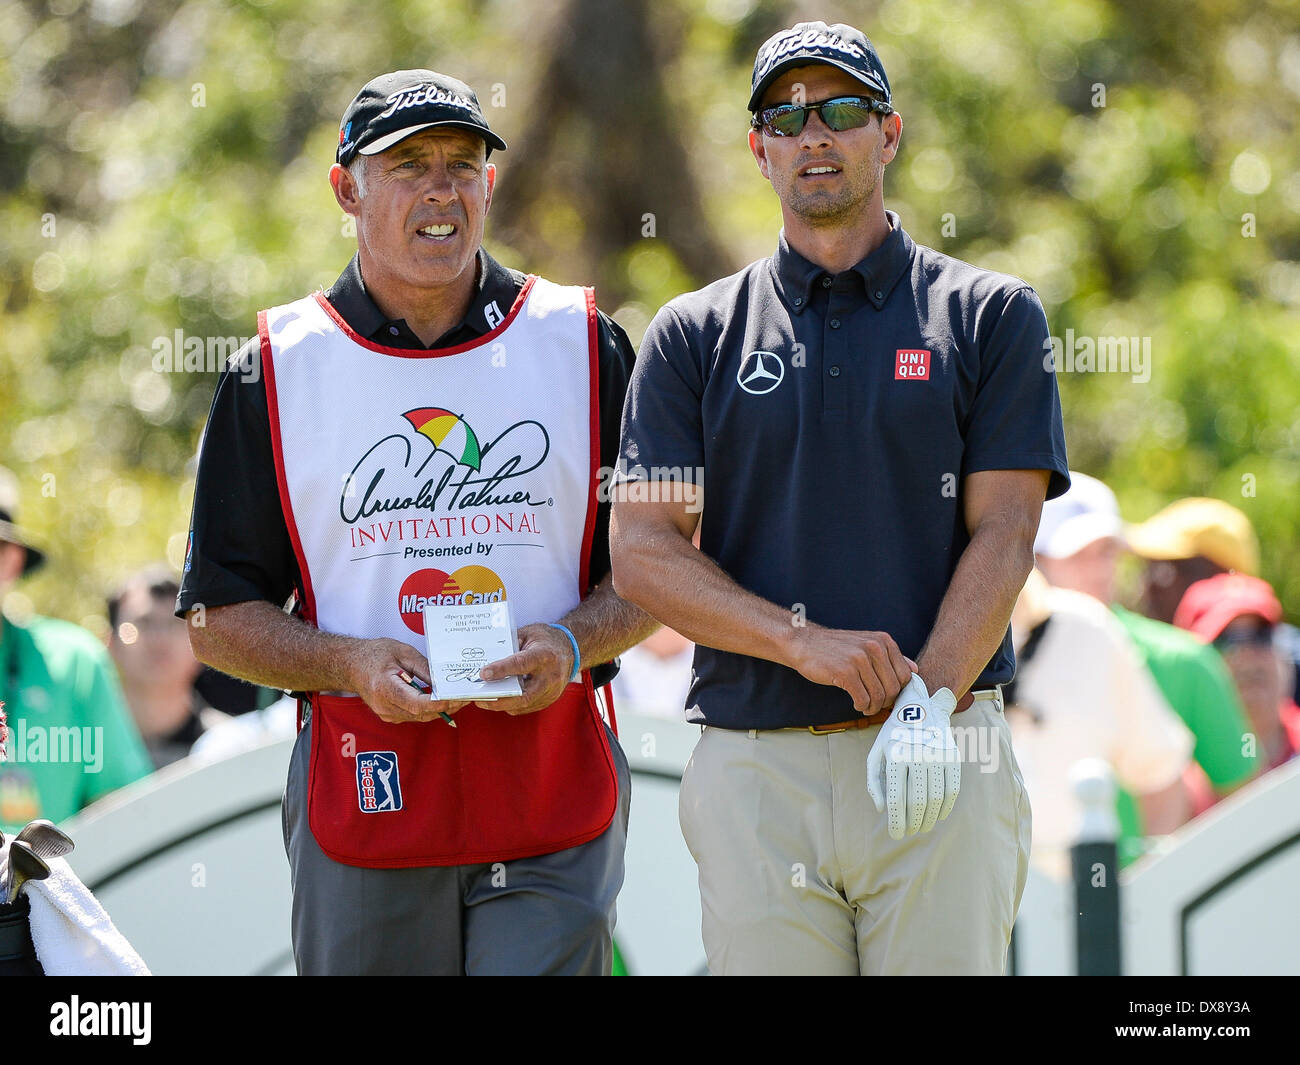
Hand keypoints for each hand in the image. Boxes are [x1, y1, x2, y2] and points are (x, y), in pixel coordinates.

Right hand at [343, 638, 467, 724]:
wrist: (351, 665)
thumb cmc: (374, 654)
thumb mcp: (402, 652)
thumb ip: (424, 668)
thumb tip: (444, 681)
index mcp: (385, 688)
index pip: (417, 704)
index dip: (439, 704)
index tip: (456, 698)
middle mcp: (385, 706)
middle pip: (422, 714)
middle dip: (446, 707)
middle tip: (466, 697)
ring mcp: (386, 714)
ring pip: (420, 717)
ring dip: (440, 710)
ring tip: (459, 697)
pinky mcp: (390, 715)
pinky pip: (414, 716)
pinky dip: (430, 709)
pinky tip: (442, 699)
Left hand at [476, 623, 574, 716]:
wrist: (570, 649)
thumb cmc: (545, 640)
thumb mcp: (528, 634)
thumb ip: (510, 645)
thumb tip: (489, 658)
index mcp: (544, 655)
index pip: (521, 664)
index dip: (501, 670)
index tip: (483, 674)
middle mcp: (550, 676)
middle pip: (523, 695)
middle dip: (499, 699)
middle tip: (479, 698)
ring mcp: (552, 691)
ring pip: (523, 705)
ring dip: (502, 704)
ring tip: (484, 699)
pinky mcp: (549, 699)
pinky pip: (527, 707)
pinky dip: (511, 705)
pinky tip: (499, 699)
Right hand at [790, 624, 914, 714]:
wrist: (803, 643)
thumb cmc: (835, 647)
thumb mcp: (866, 644)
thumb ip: (890, 657)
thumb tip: (915, 669)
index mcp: (883, 640)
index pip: (905, 674)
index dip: (897, 690)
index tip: (886, 696)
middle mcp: (874, 647)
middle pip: (894, 687)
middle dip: (885, 702)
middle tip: (874, 704)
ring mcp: (860, 659)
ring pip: (879, 696)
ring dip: (873, 707)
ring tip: (865, 706)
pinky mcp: (845, 672)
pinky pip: (863, 699)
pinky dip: (861, 706)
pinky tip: (855, 703)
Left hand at [866, 672, 960, 839]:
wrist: (920, 708)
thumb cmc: (893, 736)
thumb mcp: (876, 752)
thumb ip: (874, 782)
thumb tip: (882, 810)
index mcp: (895, 755)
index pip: (897, 799)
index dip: (896, 821)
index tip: (896, 834)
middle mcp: (918, 755)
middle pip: (917, 802)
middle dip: (913, 823)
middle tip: (909, 832)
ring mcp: (937, 755)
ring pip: (935, 799)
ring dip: (930, 819)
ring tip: (923, 827)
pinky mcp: (952, 756)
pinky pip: (952, 789)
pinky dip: (946, 807)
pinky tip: (939, 816)